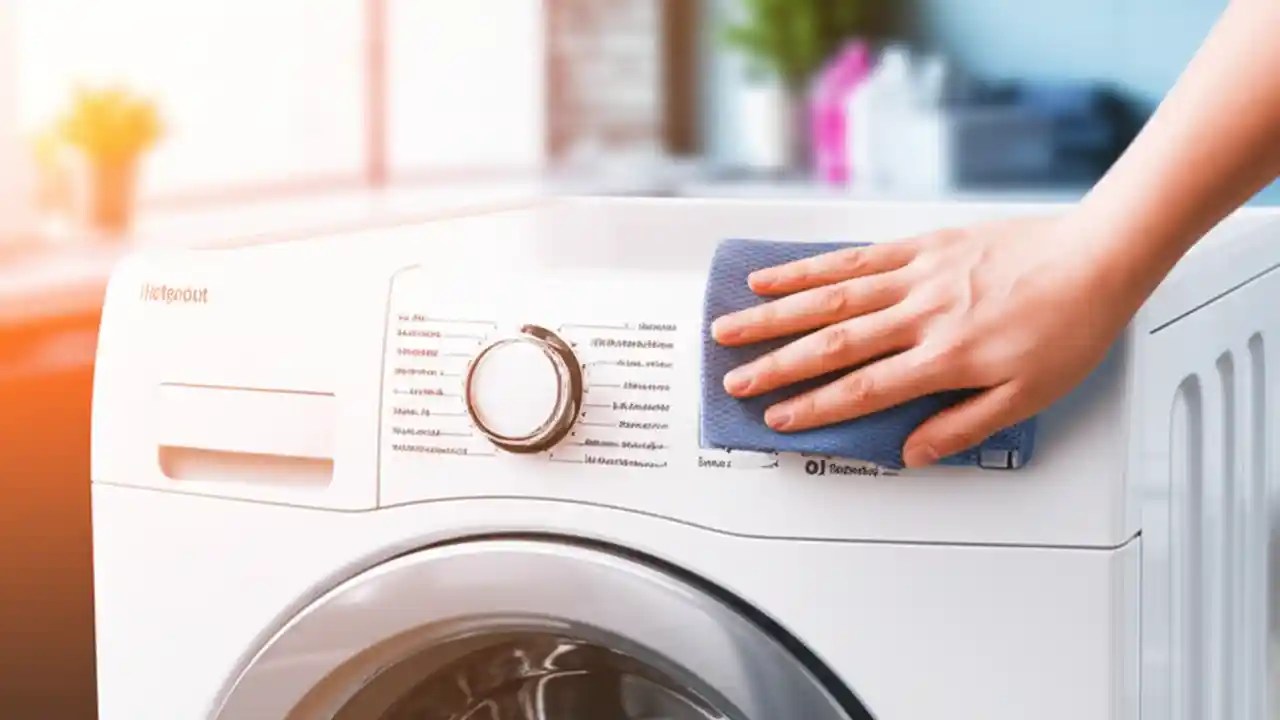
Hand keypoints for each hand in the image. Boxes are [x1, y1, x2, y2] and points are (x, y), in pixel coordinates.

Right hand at [710, 214, 1143, 467]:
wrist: (1096, 255)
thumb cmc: (1069, 325)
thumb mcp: (1029, 396)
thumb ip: (965, 425)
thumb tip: (915, 450)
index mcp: (947, 357)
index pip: (864, 389)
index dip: (815, 407)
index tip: (777, 418)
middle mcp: (922, 314)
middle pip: (833, 343)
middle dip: (776, 364)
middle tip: (734, 380)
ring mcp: (916, 276)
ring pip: (831, 297)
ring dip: (775, 314)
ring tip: (731, 325)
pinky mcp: (919, 247)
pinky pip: (854, 258)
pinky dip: (810, 267)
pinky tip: (777, 275)